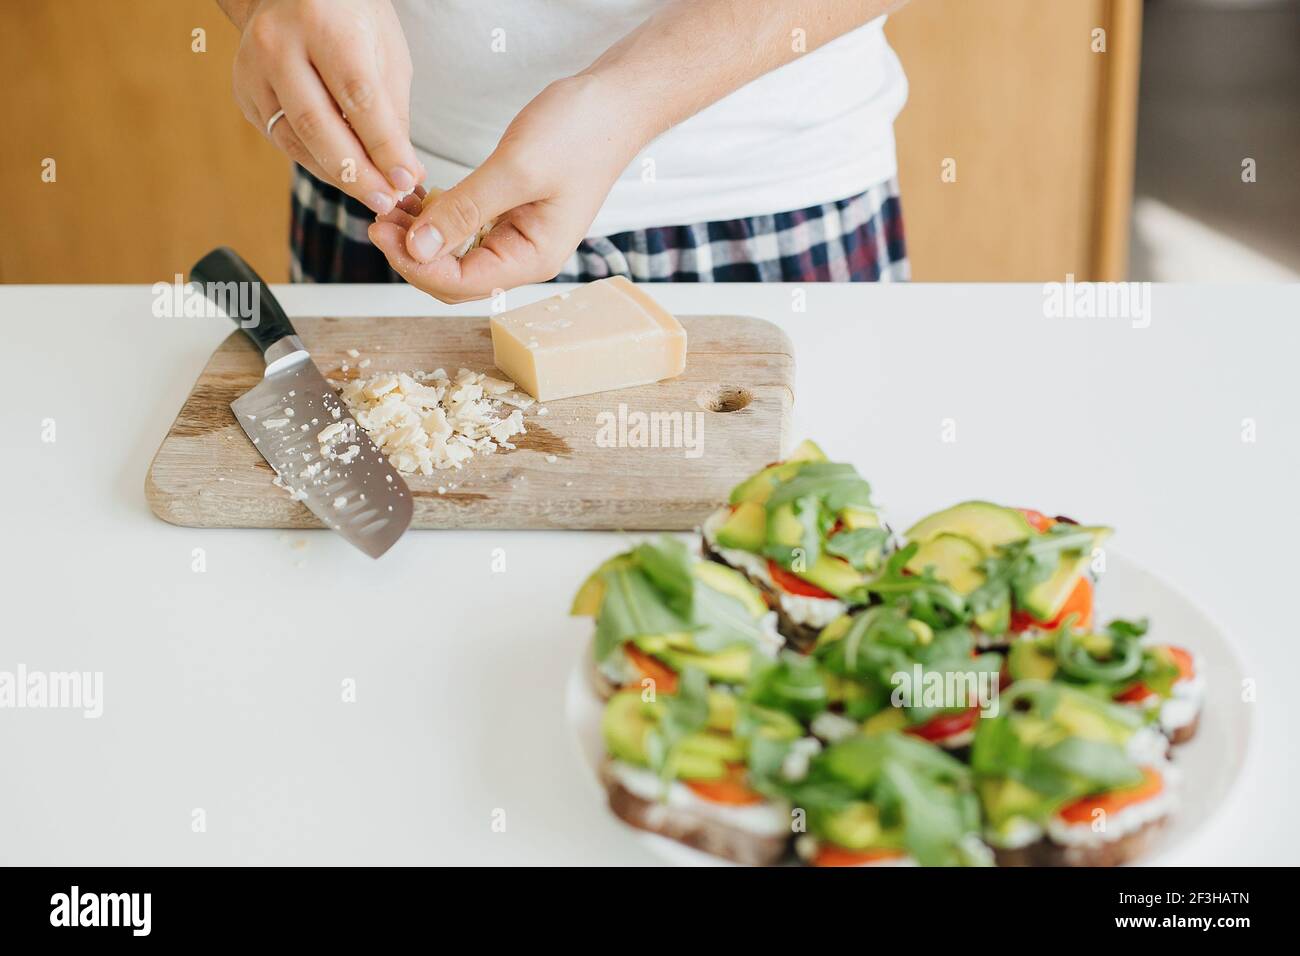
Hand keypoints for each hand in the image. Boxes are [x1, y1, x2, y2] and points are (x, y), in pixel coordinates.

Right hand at [230, 0, 423, 213]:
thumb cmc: (350, 19)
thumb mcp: (385, 50)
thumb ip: (393, 111)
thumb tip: (405, 173)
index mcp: (322, 22)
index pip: (357, 96)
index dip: (383, 146)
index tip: (406, 180)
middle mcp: (277, 43)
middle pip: (316, 124)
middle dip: (356, 173)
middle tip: (387, 202)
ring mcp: (252, 69)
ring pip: (294, 140)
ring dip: (336, 176)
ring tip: (372, 196)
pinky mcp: (243, 92)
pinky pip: (282, 140)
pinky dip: (316, 163)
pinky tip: (344, 175)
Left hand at [368, 74, 648, 302]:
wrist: (615, 104)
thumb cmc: (580, 133)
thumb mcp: (516, 169)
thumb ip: (465, 211)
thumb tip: (418, 247)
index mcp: (532, 258)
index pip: (460, 283)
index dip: (415, 264)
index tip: (382, 231)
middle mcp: (525, 257)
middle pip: (454, 278)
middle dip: (413, 254)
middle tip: (379, 217)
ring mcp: (518, 238)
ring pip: (456, 255)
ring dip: (421, 236)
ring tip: (393, 205)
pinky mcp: (512, 215)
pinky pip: (466, 231)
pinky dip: (439, 218)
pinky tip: (419, 198)